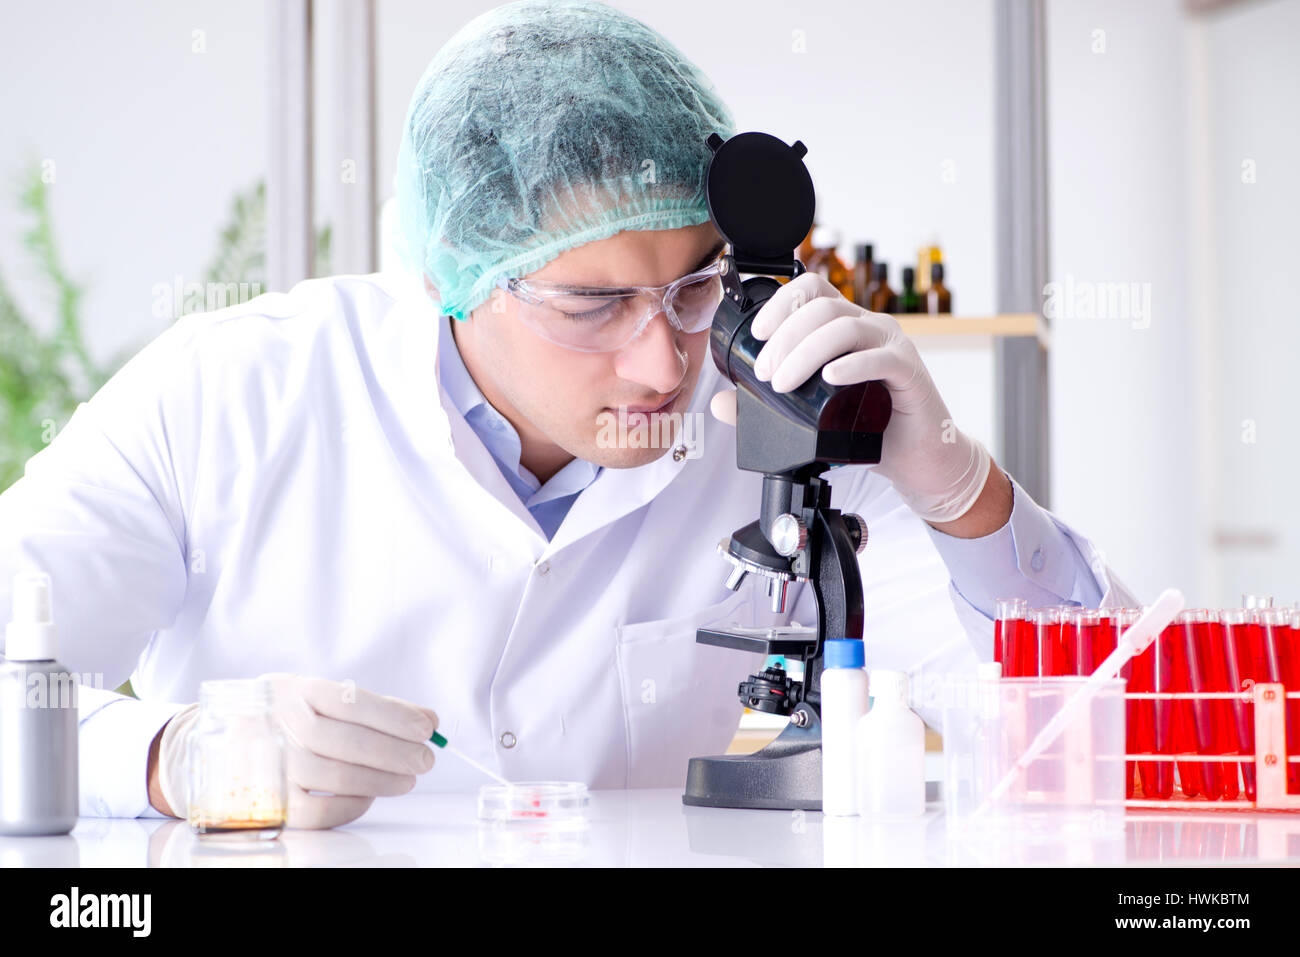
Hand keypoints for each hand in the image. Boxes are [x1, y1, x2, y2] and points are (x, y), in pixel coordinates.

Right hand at [153, 674, 438, 829]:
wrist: (219, 742)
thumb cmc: (286, 717)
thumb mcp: (322, 696)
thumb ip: (376, 706)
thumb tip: (428, 720)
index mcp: (295, 690)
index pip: (351, 701)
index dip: (394, 715)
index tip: (427, 727)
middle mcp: (278, 725)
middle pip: (345, 741)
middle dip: (394, 752)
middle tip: (425, 760)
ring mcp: (269, 764)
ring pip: (334, 777)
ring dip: (380, 780)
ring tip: (405, 780)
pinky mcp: (266, 801)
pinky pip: (315, 812)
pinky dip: (351, 806)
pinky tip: (370, 796)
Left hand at [710, 272, 989, 523]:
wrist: (918, 460)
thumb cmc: (871, 431)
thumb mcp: (813, 415)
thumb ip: (767, 407)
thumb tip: (722, 403)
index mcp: (847, 328)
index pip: (813, 291)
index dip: (781, 302)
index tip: (757, 332)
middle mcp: (871, 328)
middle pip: (823, 308)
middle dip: (785, 336)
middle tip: (765, 371)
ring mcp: (893, 347)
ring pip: (846, 327)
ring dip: (806, 351)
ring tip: (784, 382)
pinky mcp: (910, 373)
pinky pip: (881, 358)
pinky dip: (852, 365)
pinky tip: (830, 378)